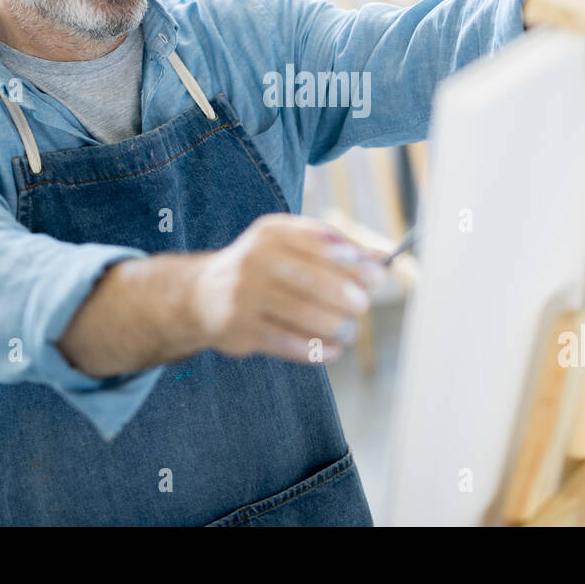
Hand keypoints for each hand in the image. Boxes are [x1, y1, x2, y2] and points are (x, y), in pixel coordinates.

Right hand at [189, 214, 385, 363]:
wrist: (202, 294)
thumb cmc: (263, 267)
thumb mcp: (291, 245)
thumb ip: (335, 248)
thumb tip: (382, 258)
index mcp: (272, 232)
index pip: (319, 242)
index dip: (354, 261)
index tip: (378, 277)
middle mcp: (255, 259)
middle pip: (312, 280)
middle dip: (346, 296)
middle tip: (362, 307)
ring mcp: (245, 295)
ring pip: (303, 315)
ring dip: (336, 327)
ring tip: (349, 332)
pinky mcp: (240, 329)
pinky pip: (288, 342)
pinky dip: (317, 349)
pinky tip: (332, 351)